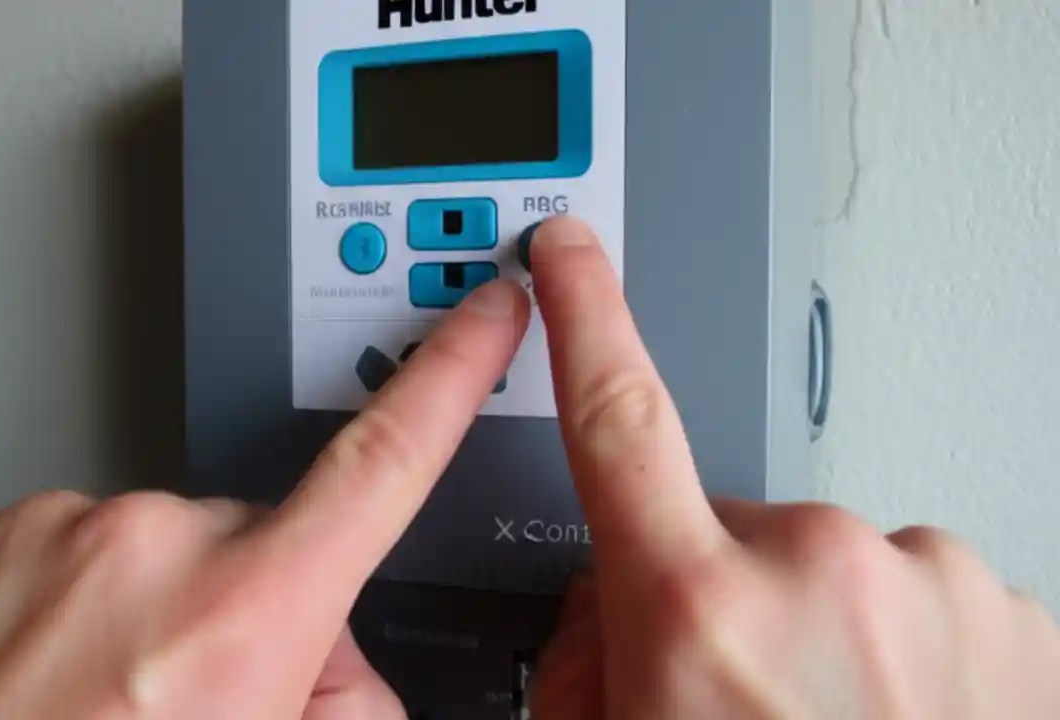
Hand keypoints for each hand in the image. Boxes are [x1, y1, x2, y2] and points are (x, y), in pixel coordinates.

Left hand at [0, 281, 530, 719]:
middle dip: (241, 605)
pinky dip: (54, 603)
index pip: (380, 468)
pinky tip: (27, 680)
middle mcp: (146, 550)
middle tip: (189, 700)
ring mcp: (44, 532)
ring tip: (89, 704)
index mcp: (239, 618)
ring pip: (144, 549)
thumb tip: (338, 664)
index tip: (484, 312)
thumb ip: (339, 702)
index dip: (449, 379)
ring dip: (137, 611)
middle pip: (248, 542)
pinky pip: (51, 550)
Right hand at [525, 216, 1059, 718]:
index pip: (616, 416)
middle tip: (725, 695)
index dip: (585, 318)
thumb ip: (590, 659)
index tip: (570, 250)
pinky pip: (918, 597)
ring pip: (827, 565)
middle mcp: (818, 571)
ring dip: (813, 626)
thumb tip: (609, 604)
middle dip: (709, 589)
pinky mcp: (1011, 612)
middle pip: (722, 525)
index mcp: (698, 606)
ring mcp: (931, 585)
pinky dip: (898, 647)